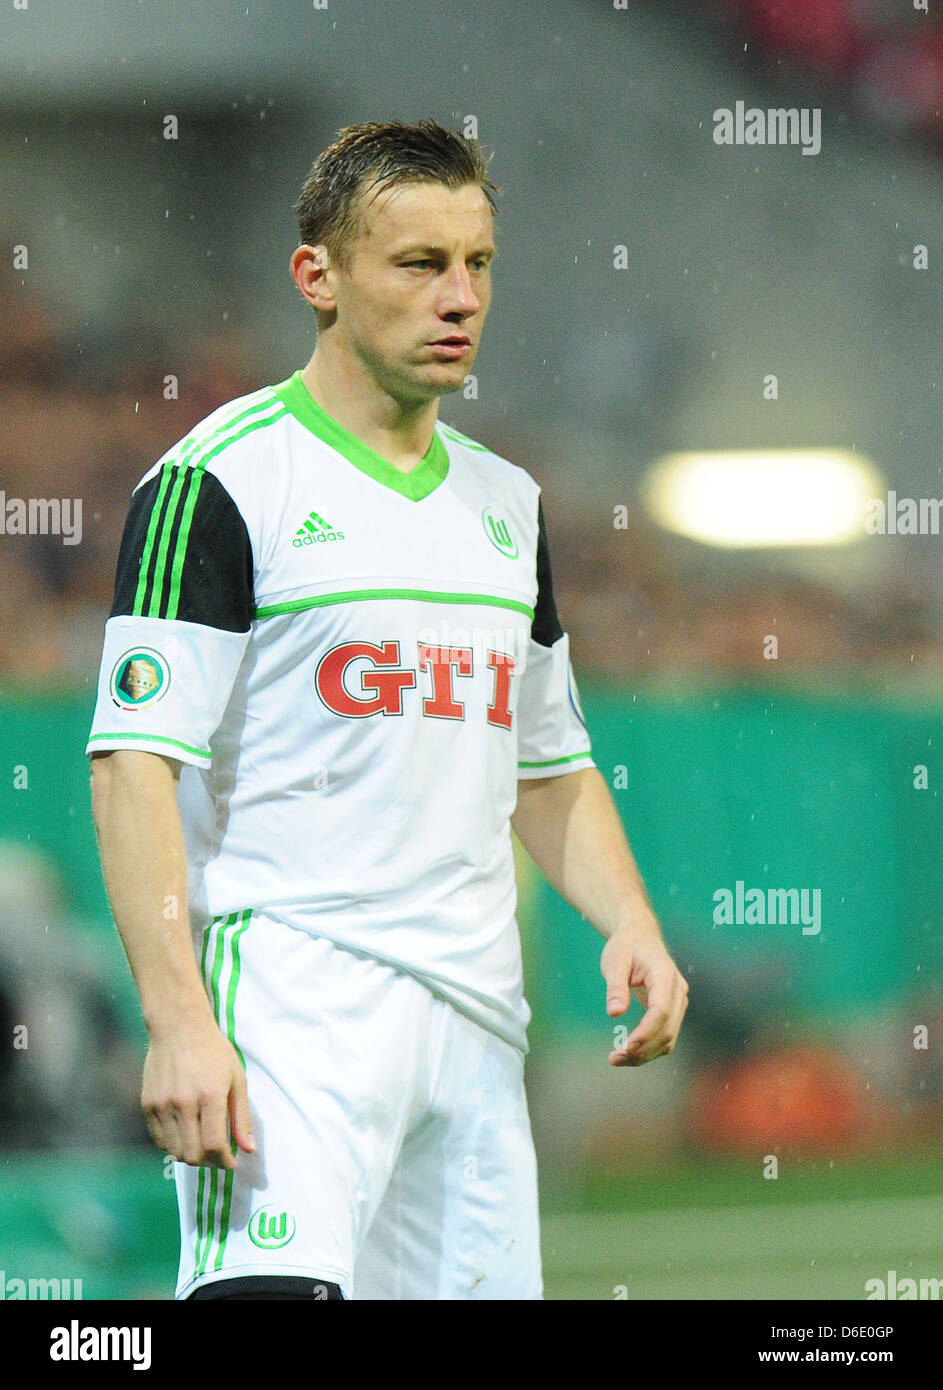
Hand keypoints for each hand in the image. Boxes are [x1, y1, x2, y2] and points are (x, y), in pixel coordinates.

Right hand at [141, 1013, 255, 1167]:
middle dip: (209, 1163)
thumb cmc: (214, 1052)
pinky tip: (186, 1135)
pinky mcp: (147, 1104)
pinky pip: (159, 1140)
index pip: (213, 1145)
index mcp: (210, 1095)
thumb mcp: (237, 1079)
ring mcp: (162, 1104)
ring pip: (174, 1151)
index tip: (232, 1163)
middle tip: (219, 1156)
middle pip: (192, 1154)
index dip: (224, 1161)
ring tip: (203, 1146)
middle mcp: (183, 1102)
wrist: (178, 1027)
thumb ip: (241, 1117)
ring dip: (190, 1156)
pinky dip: (174, 1145)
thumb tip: (249, 1149)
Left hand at [601, 928, 688, 1066]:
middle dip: (642, 1049)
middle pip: (667, 1029)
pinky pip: (666, 1036)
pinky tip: (630, 1053)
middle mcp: (677, 990)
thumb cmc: (626, 947)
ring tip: (617, 1059)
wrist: (639, 937)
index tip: (625, 1046)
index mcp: (664, 975)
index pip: (661, 1011)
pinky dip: (649, 1048)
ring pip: (669, 1038)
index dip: (645, 1032)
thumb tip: (615, 1014)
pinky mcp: (673, 1010)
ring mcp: (678, 1002)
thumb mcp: (614, 961)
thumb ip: (615, 987)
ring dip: (646, 1053)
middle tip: (614, 1058)